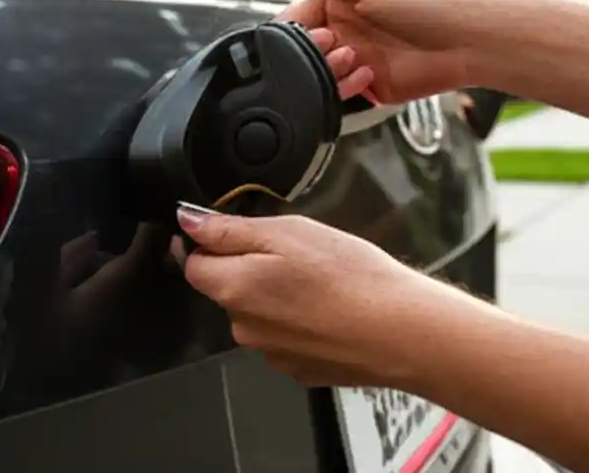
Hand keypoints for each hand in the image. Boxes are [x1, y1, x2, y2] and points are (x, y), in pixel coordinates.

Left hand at [175, 206, 481, 388]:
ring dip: (278, 295)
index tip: (239, 230)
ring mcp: (271, 354)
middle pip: (228, 288)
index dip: (211, 242)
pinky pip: (286, 336)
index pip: (193, 264)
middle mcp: (243, 328)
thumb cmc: (350, 277)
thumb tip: (186, 220)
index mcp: (233, 290)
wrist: (402, 332)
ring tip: (322, 282)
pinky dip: (302, 321)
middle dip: (251, 267)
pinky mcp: (300, 369)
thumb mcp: (286, 231)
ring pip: (260, 313)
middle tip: (298, 253)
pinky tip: (332, 309)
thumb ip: (228, 228)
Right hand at [277, 0, 484, 104]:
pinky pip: (341, 93)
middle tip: (329, 41)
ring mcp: (359, 58)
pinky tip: (366, 75)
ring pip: (319, 72)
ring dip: (327, 68)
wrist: (471, 41)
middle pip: (304, 47)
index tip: (294, 30)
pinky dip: (345, 87)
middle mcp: (349, 28)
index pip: (298, 14)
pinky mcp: (372, 85)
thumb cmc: (432, 2)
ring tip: (350, 57)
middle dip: (309, 49)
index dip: (292, 25)